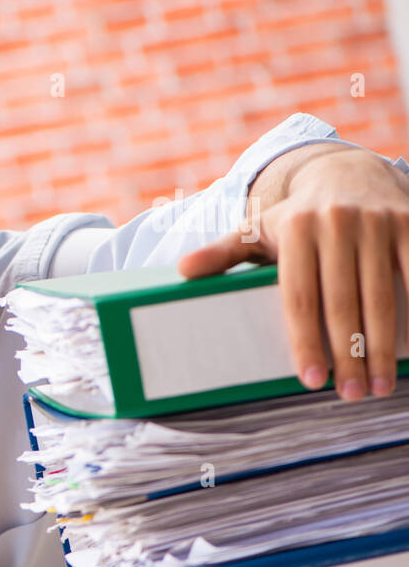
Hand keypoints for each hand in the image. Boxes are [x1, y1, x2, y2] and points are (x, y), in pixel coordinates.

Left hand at [178, 147, 408, 399]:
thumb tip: (181, 272)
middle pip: (343, 302)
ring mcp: (378, 222)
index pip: (299, 296)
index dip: (305, 340)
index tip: (310, 380)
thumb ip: (221, 254)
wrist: (344, 170)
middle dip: (349, 354)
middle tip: (350, 396)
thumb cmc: (293, 217)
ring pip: (384, 296)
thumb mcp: (254, 229)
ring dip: (384, 346)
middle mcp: (337, 222)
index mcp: (295, 228)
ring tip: (379, 386)